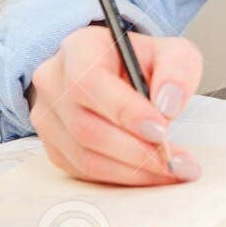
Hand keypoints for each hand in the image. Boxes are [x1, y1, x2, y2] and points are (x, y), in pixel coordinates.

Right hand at [27, 25, 203, 185]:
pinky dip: (121, 177)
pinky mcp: (54, 147)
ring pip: (84, 156)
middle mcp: (53, 82)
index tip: (161, 131)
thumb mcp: (171, 51)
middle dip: (137, 150)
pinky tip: (150, 174)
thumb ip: (176, 70)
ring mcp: (48, 118)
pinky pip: (84, 171)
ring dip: (132, 170)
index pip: (90, 83)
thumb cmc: (143, 62)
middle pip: (86, 126)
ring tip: (172, 171)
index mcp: (79, 49)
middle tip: (177, 162)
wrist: (121, 72)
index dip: (126, 111)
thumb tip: (168, 104)